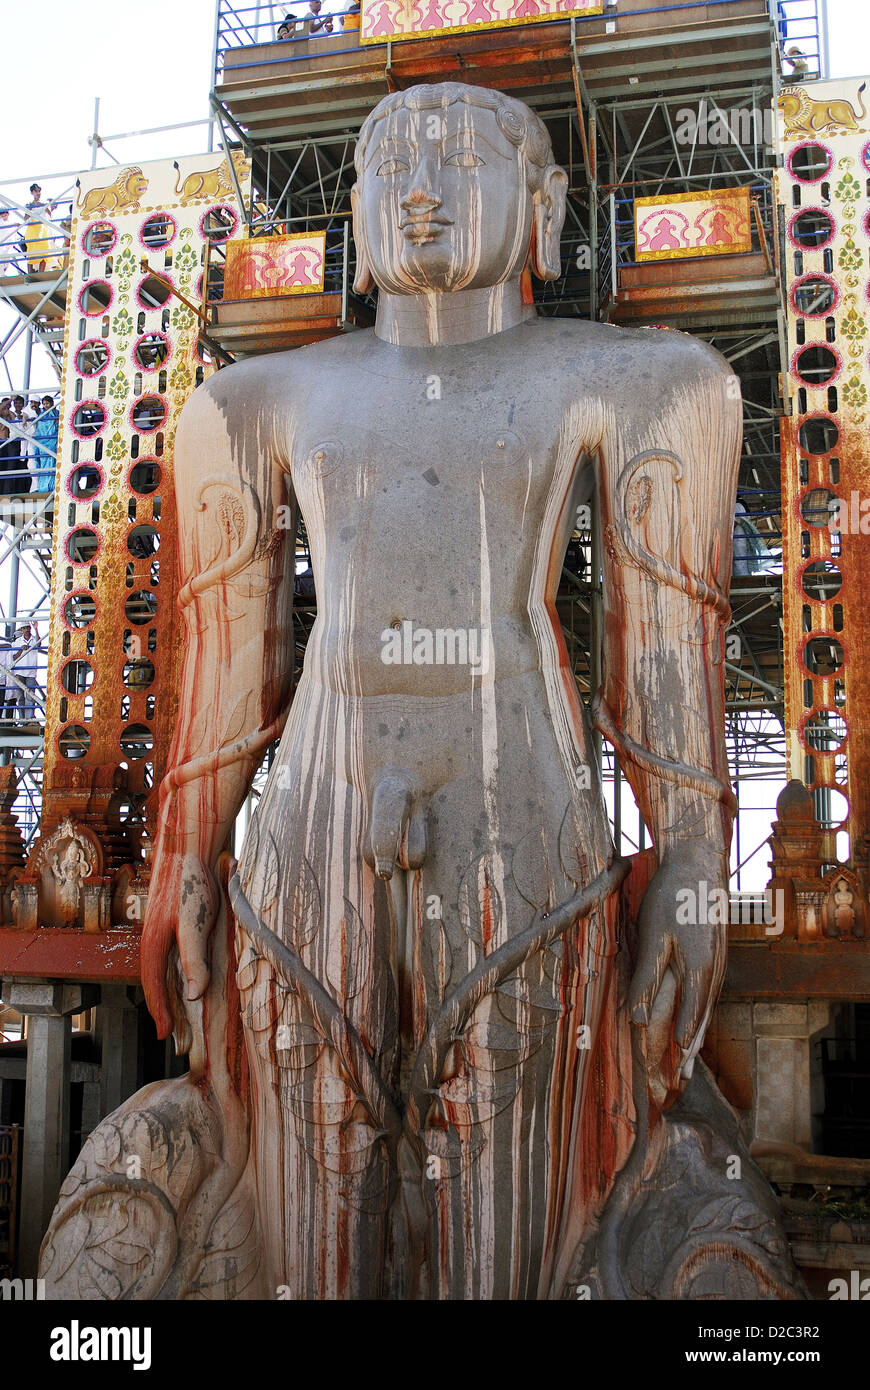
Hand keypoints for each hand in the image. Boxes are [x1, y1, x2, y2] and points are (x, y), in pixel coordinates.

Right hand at [141, 847, 218, 1038]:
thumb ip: (194, 959)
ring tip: (181, 1013)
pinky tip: (187, 976)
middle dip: (164, 1008)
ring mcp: (162, 931)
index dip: (160, 1011)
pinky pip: (172, 956)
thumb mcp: (195, 924)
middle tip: (173, 1034)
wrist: (189, 849)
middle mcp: (154, 940)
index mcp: (154, 944)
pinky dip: (177, 973)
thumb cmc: (191, 885)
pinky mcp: (173, 922)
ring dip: (171, 993)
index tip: (165, 1035)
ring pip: (164, 970)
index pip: (153, 986)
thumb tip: (192, 995)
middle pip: (156, 982)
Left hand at [627, 842, 727, 1096]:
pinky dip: (701, 1012)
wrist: (698, 863)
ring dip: (694, 1035)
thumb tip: (637, 1018)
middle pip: (698, 1020)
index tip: (669, 1076)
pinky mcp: (717, 953)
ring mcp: (718, 962)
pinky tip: (696, 1018)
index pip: (686, 1020)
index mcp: (698, 971)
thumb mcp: (653, 938)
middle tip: (675, 1081)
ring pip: (706, 1007)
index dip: (676, 1048)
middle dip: (685, 1051)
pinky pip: (708, 992)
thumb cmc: (671, 897)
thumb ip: (647, 980)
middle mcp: (712, 972)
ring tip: (685, 1062)